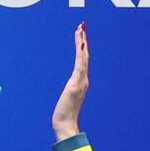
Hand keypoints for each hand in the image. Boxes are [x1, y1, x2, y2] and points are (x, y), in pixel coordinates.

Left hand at [51, 23, 88, 140]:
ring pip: (83, 57)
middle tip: (82, 25)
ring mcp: (81, 82)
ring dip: (82, 42)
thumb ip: (70, 94)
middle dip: (83, 40)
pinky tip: (82, 43)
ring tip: (81, 29)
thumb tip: (69, 94)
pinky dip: (81, 53)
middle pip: (84, 56)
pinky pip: (80, 65)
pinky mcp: (76, 84)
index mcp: (82, 82)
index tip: (81, 34)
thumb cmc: (64, 115)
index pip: (83, 60)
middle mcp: (84, 80)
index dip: (82, 47)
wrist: (65, 125)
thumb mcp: (67, 100)